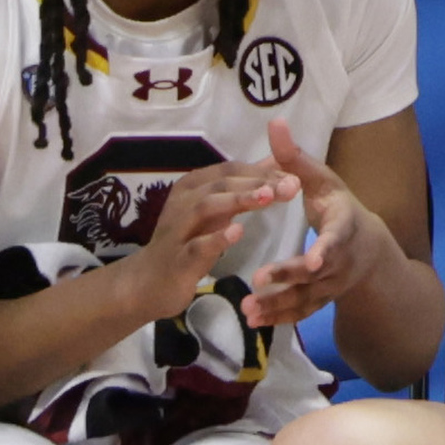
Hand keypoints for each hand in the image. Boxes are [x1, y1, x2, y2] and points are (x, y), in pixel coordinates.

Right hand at [118, 158, 299, 327]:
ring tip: (268, 197)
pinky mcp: (177, 260)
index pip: (230, 170)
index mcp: (192, 186)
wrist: (149, 283)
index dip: (262, 170)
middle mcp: (183, 202)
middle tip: (291, 184)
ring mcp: (177, 230)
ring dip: (238, 200)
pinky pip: (196, 246)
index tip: (295, 175)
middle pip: (221, 184)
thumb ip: (243, 187)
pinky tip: (237, 233)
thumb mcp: (215, 210)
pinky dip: (217, 238)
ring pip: (206, 207)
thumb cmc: (188, 241)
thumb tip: (276, 161)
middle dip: (257, 182)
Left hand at [240, 120, 398, 326]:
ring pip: (306, 297)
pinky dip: (279, 318)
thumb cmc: (338, 206)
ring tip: (248, 309)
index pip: (335, 239)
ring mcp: (331, 283)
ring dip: (278, 304)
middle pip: (316, 273)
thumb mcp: (323, 179)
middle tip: (259, 279)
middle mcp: (340, 259)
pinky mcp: (321, 299)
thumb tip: (275, 123)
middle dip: (289, 277)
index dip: (325, 250)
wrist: (367, 248)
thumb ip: (295, 156)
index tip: (313, 261)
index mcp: (343, 226)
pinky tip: (254, 321)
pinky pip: (301, 312)